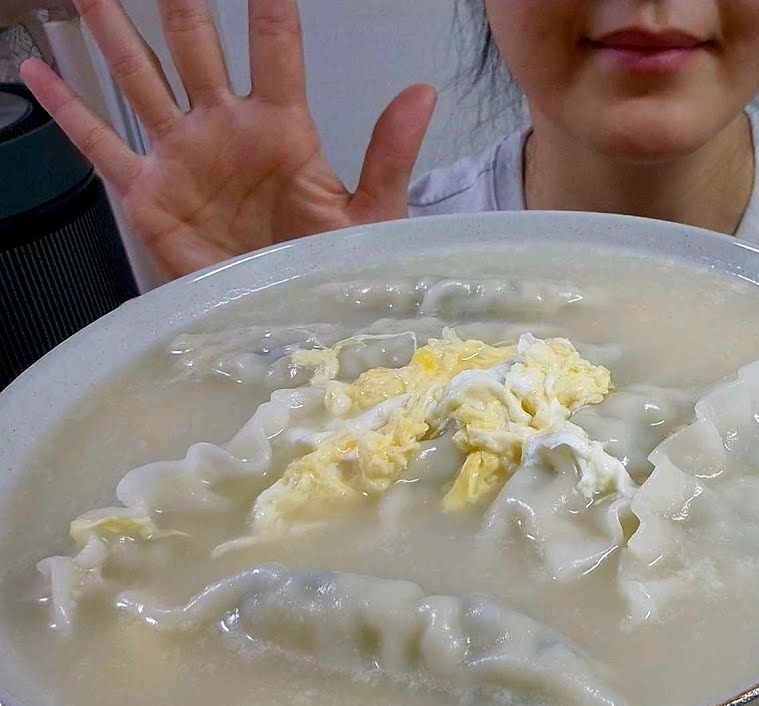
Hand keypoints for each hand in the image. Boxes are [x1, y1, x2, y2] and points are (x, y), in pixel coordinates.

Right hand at [20, 0, 435, 278]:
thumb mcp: (369, 212)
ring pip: (141, 77)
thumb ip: (389, 152)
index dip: (268, 5)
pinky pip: (100, 143)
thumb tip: (422, 92)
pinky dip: (67, 109)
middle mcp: (225, 127)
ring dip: (115, 31)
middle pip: (195, 46)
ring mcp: (182, 153)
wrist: (281, 322)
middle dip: (180, 1)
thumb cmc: (327, 267)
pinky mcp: (147, 190)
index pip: (274, 48)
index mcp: (281, 127)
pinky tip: (38, 71)